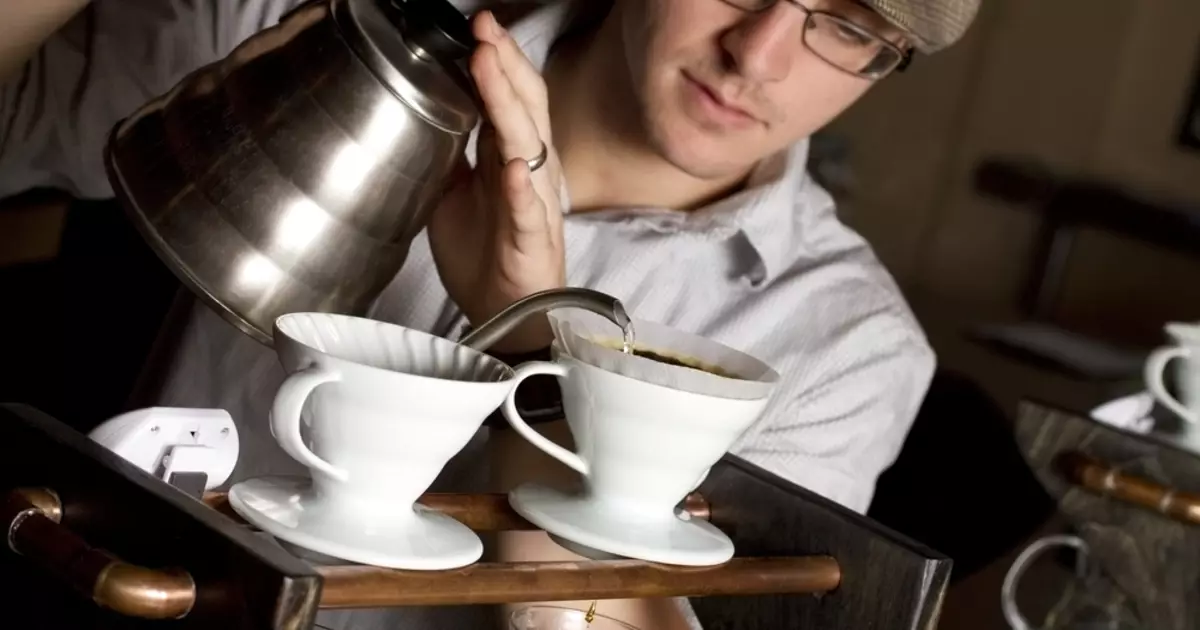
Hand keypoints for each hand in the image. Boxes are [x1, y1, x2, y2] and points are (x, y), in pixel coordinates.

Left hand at [428, 10, 564, 353]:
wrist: (502, 314)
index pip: (509, 96)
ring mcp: (532, 203)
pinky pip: (527, 208)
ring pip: (527, 143)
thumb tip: (415, 113)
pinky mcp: (530, 240)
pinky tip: (509, 165)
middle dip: (504, 63)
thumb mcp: (450, 193)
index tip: (475, 24)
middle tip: (483, 26)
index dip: (496, 59)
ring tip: (488, 65)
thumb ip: (444, 154)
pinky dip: (520, 185)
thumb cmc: (484, 254)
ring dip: (507, 103)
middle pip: (524, 104)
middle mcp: (527, 171)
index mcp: (509, 156)